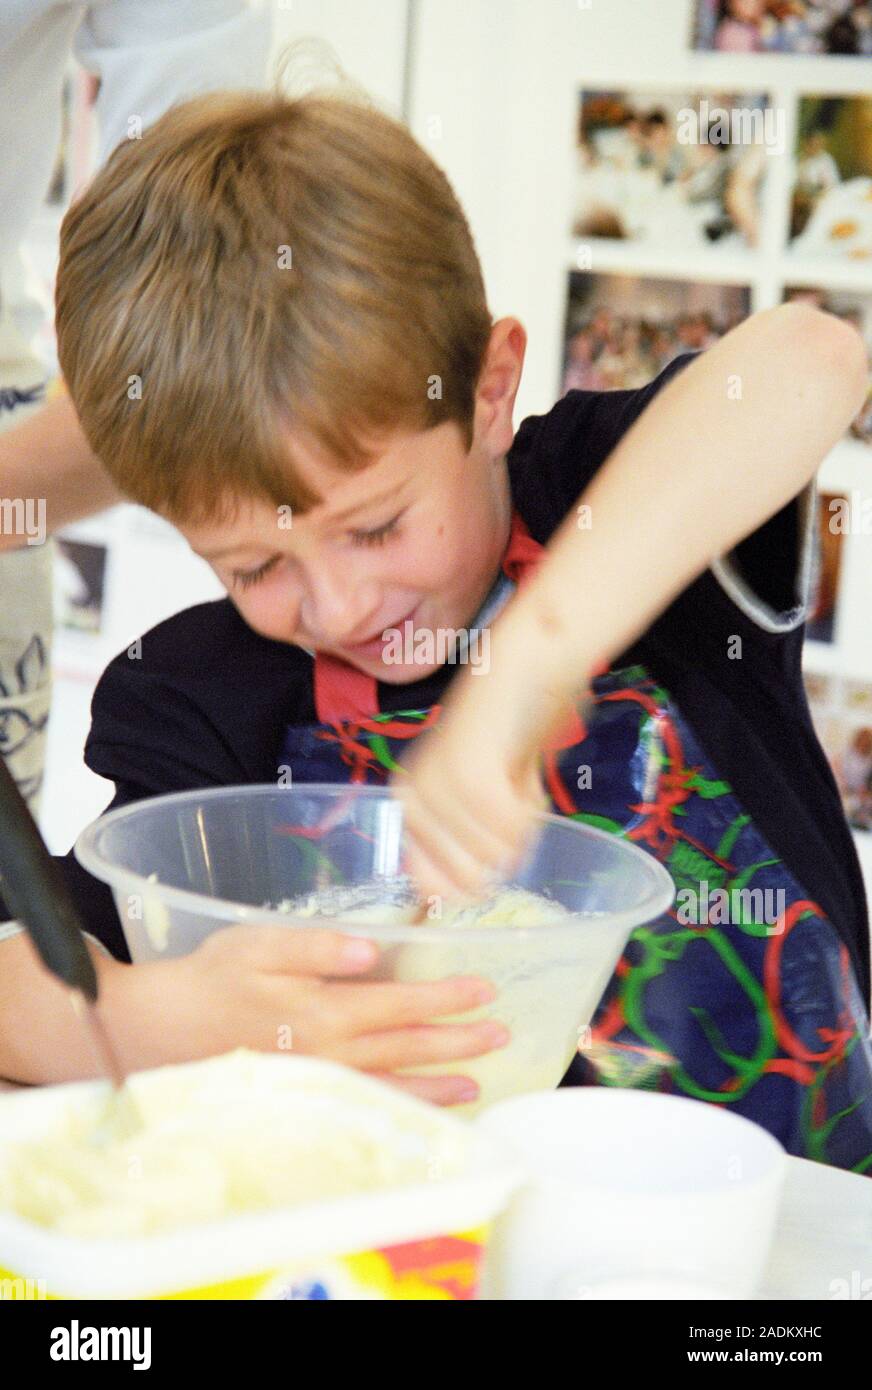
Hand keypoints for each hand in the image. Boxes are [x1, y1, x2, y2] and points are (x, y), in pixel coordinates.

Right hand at [172, 924, 507, 1106]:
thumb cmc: (211, 978)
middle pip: (407, 1049)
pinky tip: (416, 1113)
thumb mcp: (257, 944)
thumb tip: (370, 949)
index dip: (446, 997)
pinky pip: (361, 1110)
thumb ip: (314, 945)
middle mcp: (329, 1053)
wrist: (159, 1030)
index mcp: (324, 1010)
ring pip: (390, 1088)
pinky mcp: (303, 1099)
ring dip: (437, 1086)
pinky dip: (395, 1112)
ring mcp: (317, 1082)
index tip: (485, 990)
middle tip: (500, 1035)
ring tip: (475, 1085)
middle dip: (457, 1042)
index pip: (401, 1004)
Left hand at [394, 669, 551, 904]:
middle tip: (510, 802)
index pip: (432, 888)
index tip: (495, 861)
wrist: (523, 667)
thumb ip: (466, 843)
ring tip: (516, 779)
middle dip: (505, 850)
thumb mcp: (481, 796)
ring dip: (523, 824)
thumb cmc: (509, 731)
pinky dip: (532, 810)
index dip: (472, 886)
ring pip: (498, 854)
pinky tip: (524, 775)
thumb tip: (464, 897)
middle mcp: (411, 800)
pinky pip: (512, 830)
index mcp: (409, 807)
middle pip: (472, 879)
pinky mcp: (468, 779)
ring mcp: (436, 791)